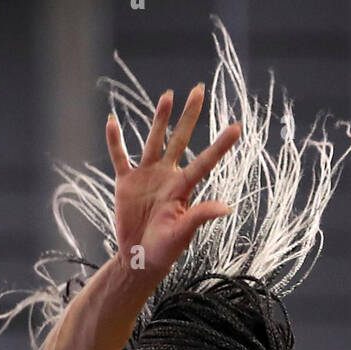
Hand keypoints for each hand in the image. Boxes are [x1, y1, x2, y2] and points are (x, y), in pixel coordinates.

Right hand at [105, 83, 240, 279]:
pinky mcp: (126, 182)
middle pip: (180, 140)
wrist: (139, 258)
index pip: (205, 162)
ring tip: (168, 95)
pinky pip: (120, 156)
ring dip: (160, 118)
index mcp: (183, 188)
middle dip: (189, 116)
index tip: (237, 126)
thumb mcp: (183, 234)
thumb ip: (201, 216)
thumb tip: (227, 207)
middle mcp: (167, 176)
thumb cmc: (165, 249)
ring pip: (154, 140)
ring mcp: (146, 176)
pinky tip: (112, 122)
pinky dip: (115, 141)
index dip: (220, 145)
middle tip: (199, 90)